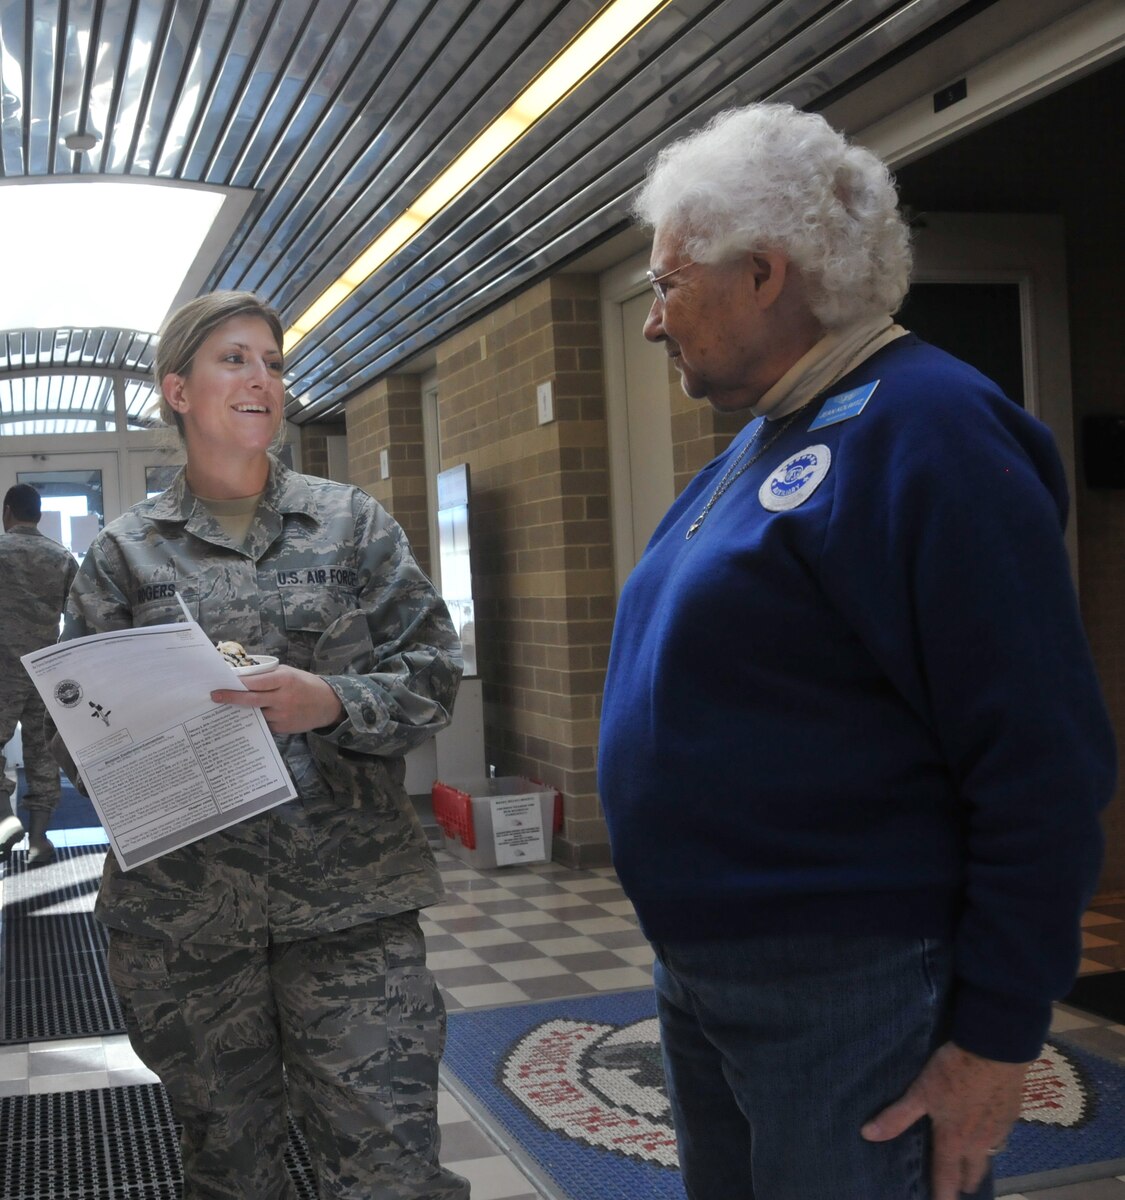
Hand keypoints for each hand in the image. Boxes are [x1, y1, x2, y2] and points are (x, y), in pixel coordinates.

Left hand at [211, 665, 343, 734]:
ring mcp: (283, 715)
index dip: (237, 684)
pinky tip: (249, 716)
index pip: (255, 682)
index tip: (222, 683)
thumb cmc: (306, 684)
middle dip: (231, 698)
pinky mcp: (283, 728)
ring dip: (242, 710)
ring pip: (255, 713)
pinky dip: (256, 719)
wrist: (328, 704)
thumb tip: (242, 677)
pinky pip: (263, 723)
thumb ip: (268, 676)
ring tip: (228, 707)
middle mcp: (283, 698)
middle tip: (215, 697)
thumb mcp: (289, 673)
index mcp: (285, 680)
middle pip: (251, 699)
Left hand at [860, 1041, 1028, 1198]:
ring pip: (990, 1155)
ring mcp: (999, 1129)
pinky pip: (1001, 1136)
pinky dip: (993, 1140)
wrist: (995, 1052)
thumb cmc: (954, 1073)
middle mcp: (978, 1142)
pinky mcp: (1011, 1113)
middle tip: (959, 1188)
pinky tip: (990, 1129)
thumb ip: (896, 1116)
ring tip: (972, 1164)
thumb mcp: (920, 1093)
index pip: (947, 1176)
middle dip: (964, 1181)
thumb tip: (867, 1135)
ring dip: (980, 1163)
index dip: (943, 1195)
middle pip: (973, 1171)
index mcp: (954, 1139)